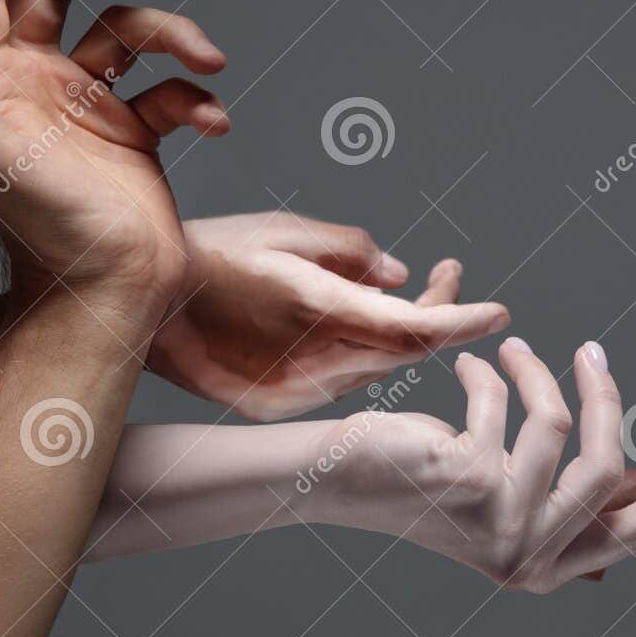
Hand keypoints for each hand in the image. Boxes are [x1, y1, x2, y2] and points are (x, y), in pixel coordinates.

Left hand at [0, 0, 228, 308]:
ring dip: (175, 36)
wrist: (110, 296)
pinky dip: (196, 100)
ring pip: (131, 34)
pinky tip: (210, 123)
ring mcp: (89, 105)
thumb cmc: (45, 233)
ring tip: (208, 61)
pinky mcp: (136, 132)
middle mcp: (37, 83)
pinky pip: (171, 91)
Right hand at [151, 218, 509, 420]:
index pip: (412, 328)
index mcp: (317, 310)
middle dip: (437, 313)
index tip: (500, 310)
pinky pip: (339, 379)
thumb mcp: (286, 229)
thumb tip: (404, 274)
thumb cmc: (212, 251)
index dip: (462, 320)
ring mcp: (293, 393)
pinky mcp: (275, 407)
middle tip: (451, 272)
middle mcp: (310, 361)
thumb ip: (354, 249)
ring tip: (411, 287)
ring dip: (400, 331)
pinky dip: (360, 350)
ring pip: (374, 366)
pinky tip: (358, 319)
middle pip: (401, 349)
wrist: (135, 304)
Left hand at [308, 337, 635, 590]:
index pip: (635, 533)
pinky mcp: (475, 485)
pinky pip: (511, 409)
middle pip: (610, 474)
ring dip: (538, 374)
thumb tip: (632, 473)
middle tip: (599, 353)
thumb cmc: (428, 482)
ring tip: (512, 348)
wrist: (346, 482)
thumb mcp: (506, 498)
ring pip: (560, 429)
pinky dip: (493, 378)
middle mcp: (531, 562)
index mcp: (549, 571)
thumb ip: (562, 497)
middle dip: (613, 407)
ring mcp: (503, 527)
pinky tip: (471, 368)